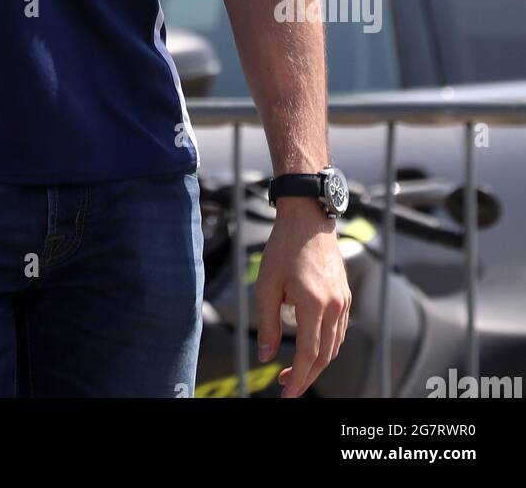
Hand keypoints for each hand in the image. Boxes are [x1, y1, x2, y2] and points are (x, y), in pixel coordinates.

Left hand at [254, 197, 350, 398]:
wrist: (307, 218)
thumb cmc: (283, 247)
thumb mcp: (267, 284)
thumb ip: (267, 323)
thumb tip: (266, 356)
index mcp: (313, 303)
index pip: (309, 354)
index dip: (298, 378)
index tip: (286, 393)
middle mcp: (334, 306)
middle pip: (325, 356)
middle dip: (306, 376)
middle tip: (286, 386)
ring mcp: (343, 301)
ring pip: (334, 346)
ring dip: (317, 363)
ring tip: (295, 370)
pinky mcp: (345, 296)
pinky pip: (338, 331)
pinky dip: (326, 346)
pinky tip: (311, 347)